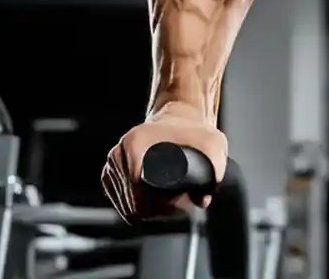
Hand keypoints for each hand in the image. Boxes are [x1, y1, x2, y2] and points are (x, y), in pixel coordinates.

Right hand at [102, 102, 227, 224]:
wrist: (181, 118)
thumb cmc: (195, 130)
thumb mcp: (212, 143)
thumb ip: (216, 169)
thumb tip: (202, 201)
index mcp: (135, 144)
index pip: (139, 190)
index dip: (158, 205)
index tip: (177, 202)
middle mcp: (119, 154)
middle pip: (131, 201)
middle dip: (154, 211)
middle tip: (177, 207)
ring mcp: (114, 164)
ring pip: (124, 205)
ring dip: (144, 212)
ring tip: (168, 204)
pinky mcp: (112, 173)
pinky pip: (119, 201)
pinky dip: (133, 207)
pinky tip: (153, 204)